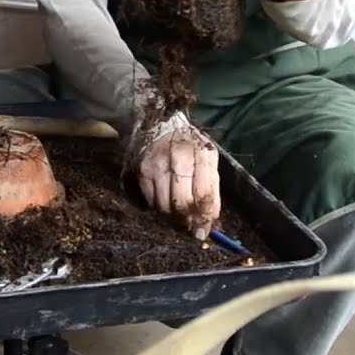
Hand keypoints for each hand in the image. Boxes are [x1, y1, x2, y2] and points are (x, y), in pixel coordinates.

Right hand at [137, 124, 220, 238]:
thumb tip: (211, 219)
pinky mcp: (142, 171)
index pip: (204, 193)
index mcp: (201, 154)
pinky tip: (165, 203)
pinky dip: (159, 207)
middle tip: (190, 228)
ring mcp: (158, 164)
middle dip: (188, 220)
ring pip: (165, 205)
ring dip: (173, 216)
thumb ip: (212, 188)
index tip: (204, 228)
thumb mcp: (208, 160)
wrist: (162, 126)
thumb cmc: (190, 147)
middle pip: (182, 202)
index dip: (205, 215)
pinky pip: (151, 200)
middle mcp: (178, 157)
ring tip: (178, 216)